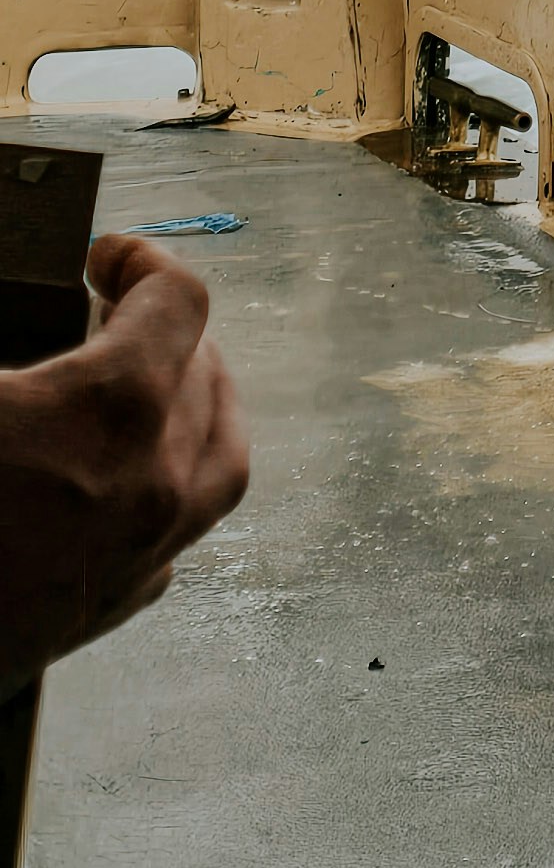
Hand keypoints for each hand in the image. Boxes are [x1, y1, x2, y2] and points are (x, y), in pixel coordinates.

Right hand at [0, 234, 249, 700]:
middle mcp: (151, 479)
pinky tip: (125, 480)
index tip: (106, 258)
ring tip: (158, 384)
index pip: (178, 301)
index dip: (144, 262)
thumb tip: (18, 364)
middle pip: (206, 374)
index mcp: (114, 406)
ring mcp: (139, 552)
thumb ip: (8, 337)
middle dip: (169, 331)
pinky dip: (170, 489)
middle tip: (121, 314)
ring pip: (218, 461)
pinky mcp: (107, 609)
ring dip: (198, 407)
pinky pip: (176, 534)